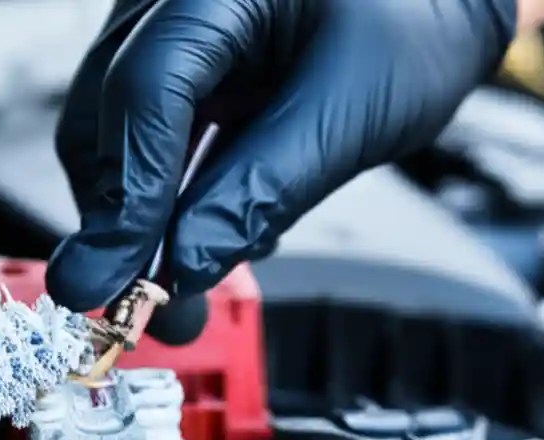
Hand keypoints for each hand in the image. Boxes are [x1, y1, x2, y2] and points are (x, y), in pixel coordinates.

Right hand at [48, 0, 533, 310]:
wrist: (437, 2)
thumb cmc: (416, 25)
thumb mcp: (350, 115)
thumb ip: (262, 190)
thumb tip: (184, 267)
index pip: (144, 92)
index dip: (129, 197)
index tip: (119, 280)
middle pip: (106, 118)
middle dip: (125, 219)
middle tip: (149, 305)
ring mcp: (168, 27)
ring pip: (111, 134)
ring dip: (143, 215)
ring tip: (188, 278)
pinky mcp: (178, 62)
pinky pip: (147, 134)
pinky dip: (167, 192)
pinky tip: (205, 226)